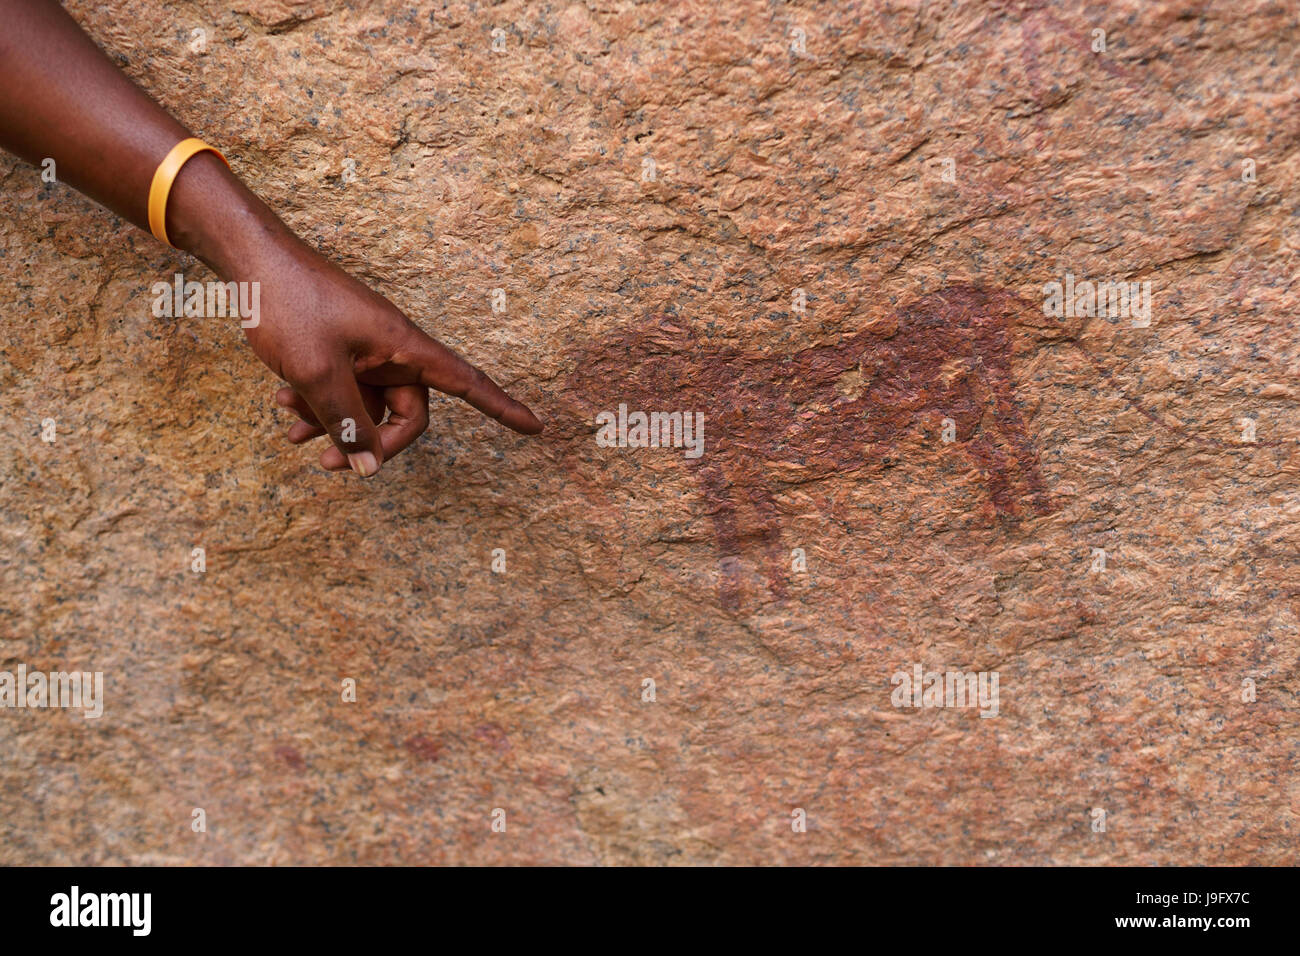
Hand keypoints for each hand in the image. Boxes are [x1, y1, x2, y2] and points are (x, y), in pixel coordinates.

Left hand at [179, 167, 542, 477]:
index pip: (468, 383)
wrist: (253, 259)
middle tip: (329, 461)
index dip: (503, 408)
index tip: (536, 427)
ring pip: (368, 406)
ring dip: (335, 425)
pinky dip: (318, 406)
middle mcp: (393, 350)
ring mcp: (366, 351)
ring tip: (294, 434)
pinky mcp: (340, 350)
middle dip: (371, 442)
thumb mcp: (316, 374)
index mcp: (405, 347)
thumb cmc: (290, 305)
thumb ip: (346, 424)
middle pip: (407, 413)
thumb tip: (369, 470)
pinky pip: (343, 391)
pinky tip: (284, 409)